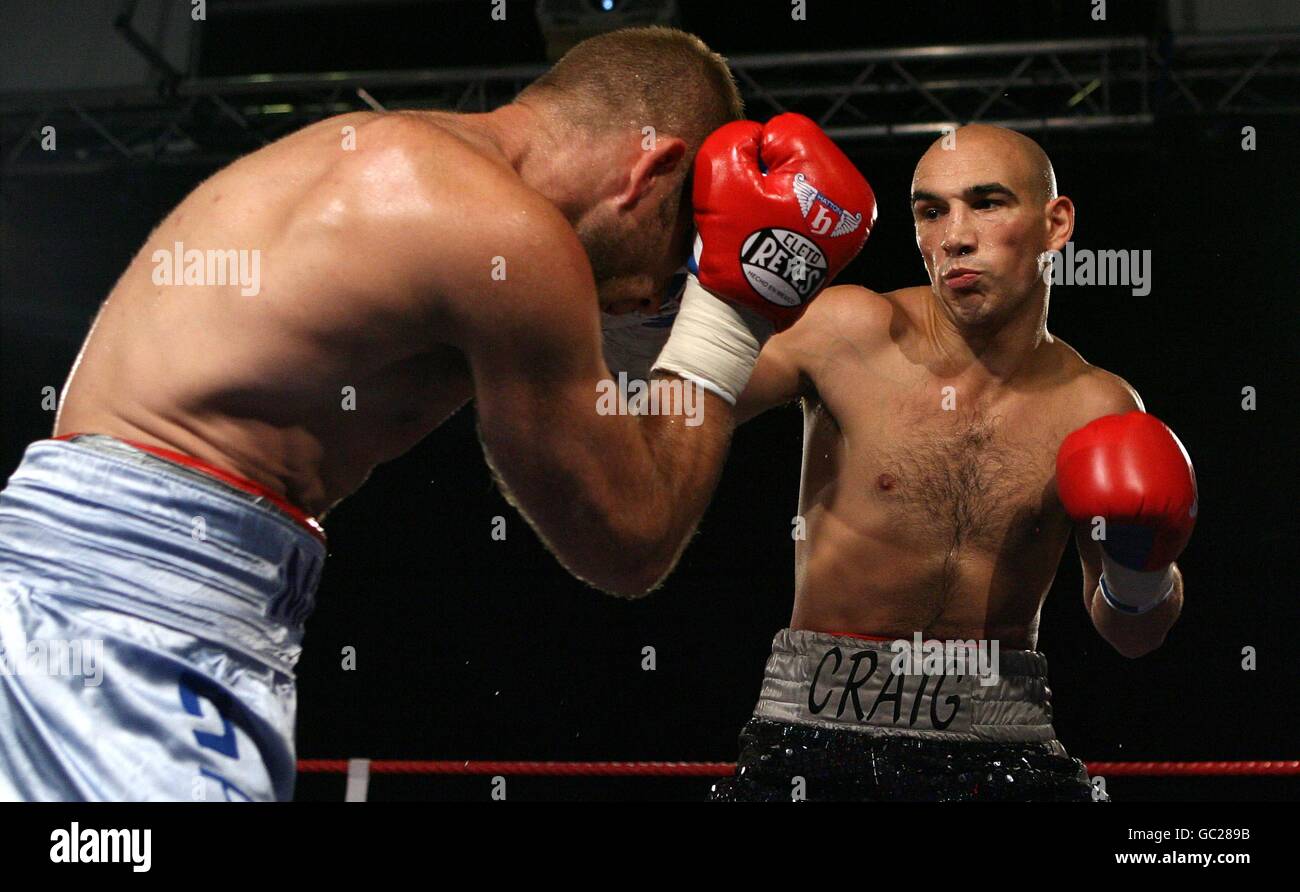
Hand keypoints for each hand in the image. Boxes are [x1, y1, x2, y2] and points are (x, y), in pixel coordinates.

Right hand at [691, 113, 876, 331]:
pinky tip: (779, 233)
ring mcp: (855, 220)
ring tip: (767, 223)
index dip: (754, 154)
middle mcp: (857, 197)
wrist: (746, 309)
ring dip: (782, 190)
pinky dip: (793, 210)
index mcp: (835, 177)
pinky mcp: (846, 237)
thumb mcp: (721, 176)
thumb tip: (757, 139)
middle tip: (755, 210)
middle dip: (772, 172)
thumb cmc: (734, 243)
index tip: (747, 191)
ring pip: (807, 177)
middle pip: (801, 153)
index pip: (785, 131)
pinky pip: (814, 203)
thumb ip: (735, 138)